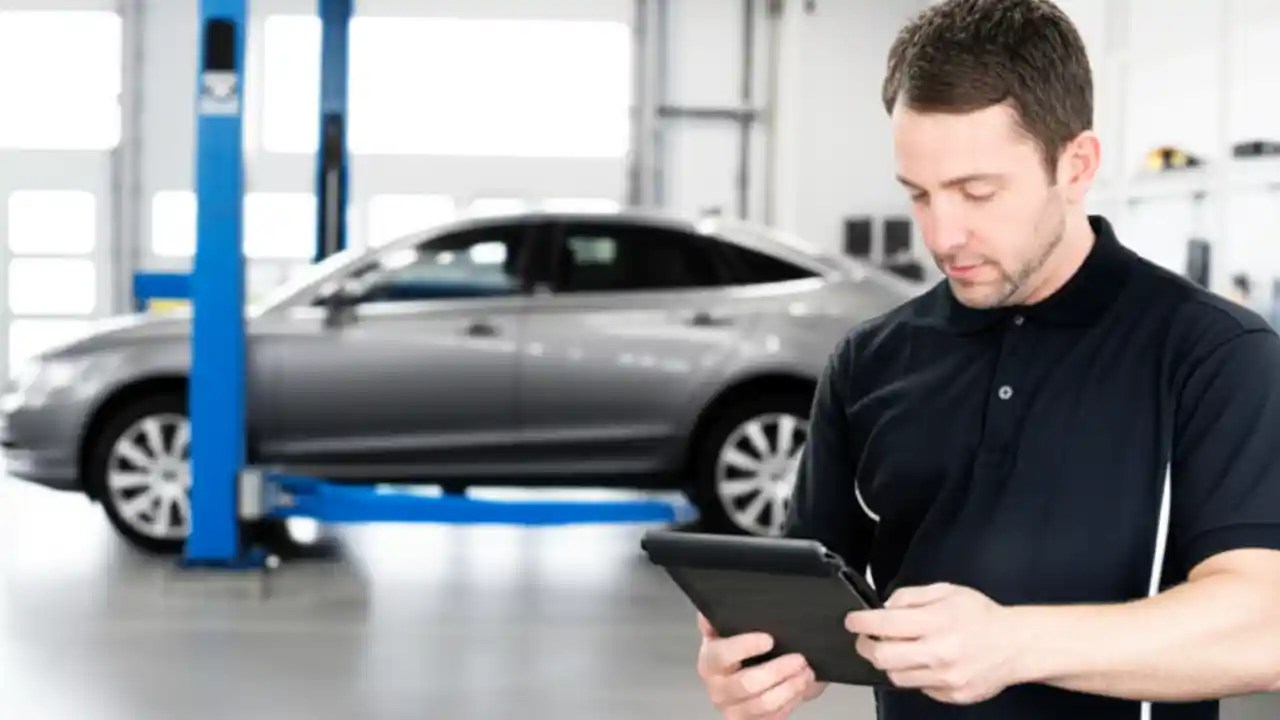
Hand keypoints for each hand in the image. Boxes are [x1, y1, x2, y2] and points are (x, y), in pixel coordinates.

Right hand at [695, 613, 826, 718]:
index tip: (769, 639)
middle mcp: (717, 687)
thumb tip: (711, 613)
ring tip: (806, 673)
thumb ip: (726, 616)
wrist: (754, 669)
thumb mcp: (735, 626)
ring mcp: (732, 708)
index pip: (722, 654)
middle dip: (779, 670)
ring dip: (790, 687)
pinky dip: (790, 702)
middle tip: (800, 658)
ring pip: (763, 704)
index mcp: (710, 659)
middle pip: (747, 683)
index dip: (745, 647)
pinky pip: (771, 718)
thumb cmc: (745, 646)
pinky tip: (800, 687)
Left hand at [845, 583, 1024, 704]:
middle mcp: (940, 652)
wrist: (1016, 645)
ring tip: (896, 649)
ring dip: (889, 662)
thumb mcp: (946, 591)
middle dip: (866, 646)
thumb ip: (911, 596)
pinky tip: (922, 662)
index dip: (861, 622)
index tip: (853, 621)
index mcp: (938, 621)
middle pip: (883, 656)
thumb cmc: (981, 616)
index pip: (885, 623)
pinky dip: (914, 675)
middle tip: (865, 638)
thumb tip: (885, 607)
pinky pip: (918, 688)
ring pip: (896, 676)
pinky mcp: (952, 695)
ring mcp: (946, 678)